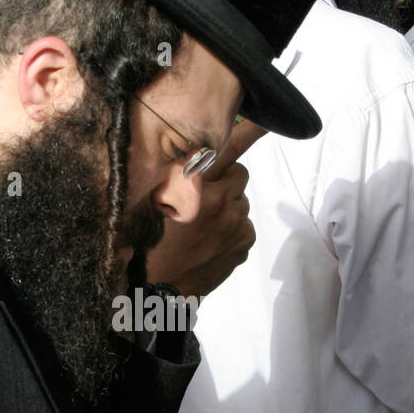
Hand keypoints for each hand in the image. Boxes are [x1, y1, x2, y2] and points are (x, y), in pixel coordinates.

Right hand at [146, 119, 265, 297]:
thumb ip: (175, 178)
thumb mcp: (153, 204)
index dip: (247, 134)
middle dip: (225, 180)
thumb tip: (193, 156)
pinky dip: (233, 227)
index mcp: (196, 188)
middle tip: (205, 198)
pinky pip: (244, 222)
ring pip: (241, 200)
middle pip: (239, 174)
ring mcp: (237, 223)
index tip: (264, 123)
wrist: (162, 289)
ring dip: (228, 205)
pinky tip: (213, 240)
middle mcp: (222, 201)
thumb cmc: (150, 243)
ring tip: (206, 224)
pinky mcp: (245, 241)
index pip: (226, 151)